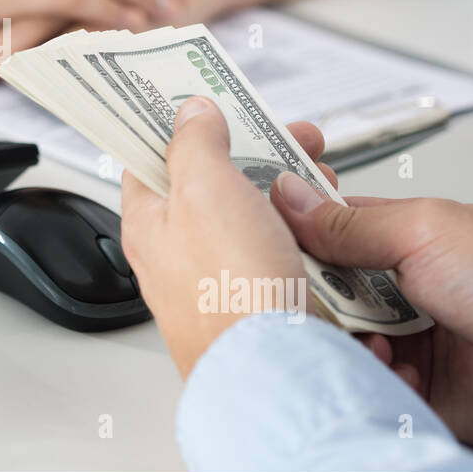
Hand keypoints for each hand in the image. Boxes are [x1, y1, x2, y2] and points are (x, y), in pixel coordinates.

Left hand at [120, 97, 336, 377]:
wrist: (277, 373)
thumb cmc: (230, 293)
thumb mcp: (205, 190)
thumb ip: (194, 143)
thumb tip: (191, 112)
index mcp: (148, 222)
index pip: (150, 156)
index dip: (178, 122)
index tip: (206, 98)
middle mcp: (178, 252)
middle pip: (210, 182)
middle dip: (253, 151)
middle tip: (289, 133)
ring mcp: (221, 277)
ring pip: (250, 213)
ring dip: (285, 187)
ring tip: (320, 178)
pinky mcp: (261, 298)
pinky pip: (279, 248)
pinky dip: (301, 226)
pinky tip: (324, 224)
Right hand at [270, 179, 472, 446]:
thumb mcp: (420, 229)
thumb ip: (347, 221)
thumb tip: (289, 197)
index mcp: (396, 237)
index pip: (325, 226)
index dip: (293, 225)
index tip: (261, 224)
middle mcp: (395, 286)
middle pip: (321, 284)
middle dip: (312, 289)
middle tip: (308, 290)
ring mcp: (401, 334)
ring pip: (337, 334)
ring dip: (346, 335)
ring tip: (370, 336)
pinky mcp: (407, 382)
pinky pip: (363, 378)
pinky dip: (373, 373)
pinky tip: (395, 365)